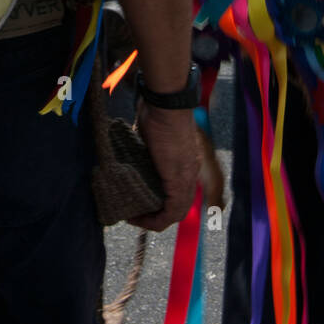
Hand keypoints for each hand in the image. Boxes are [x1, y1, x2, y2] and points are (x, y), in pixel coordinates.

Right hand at [128, 102, 199, 232]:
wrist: (167, 104)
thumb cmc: (159, 111)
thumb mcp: (153, 135)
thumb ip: (148, 148)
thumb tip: (133, 151)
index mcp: (186, 163)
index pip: (179, 193)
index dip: (162, 203)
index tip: (142, 204)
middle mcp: (190, 174)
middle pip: (179, 207)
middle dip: (157, 216)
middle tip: (137, 215)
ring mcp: (186, 178)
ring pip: (176, 213)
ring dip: (155, 220)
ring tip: (135, 218)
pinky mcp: (177, 180)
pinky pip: (170, 211)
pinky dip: (155, 219)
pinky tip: (139, 217)